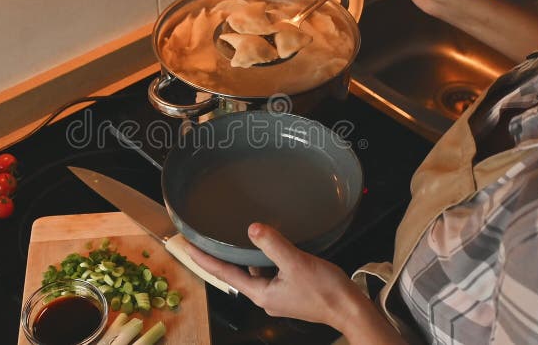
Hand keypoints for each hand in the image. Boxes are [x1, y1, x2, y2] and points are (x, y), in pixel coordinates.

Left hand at [186, 223, 401, 342]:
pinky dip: (266, 259)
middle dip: (224, 256)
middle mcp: (265, 297)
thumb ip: (273, 245)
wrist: (349, 309)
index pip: (225, 274)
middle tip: (208, 237)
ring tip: (240, 236)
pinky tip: (271, 245)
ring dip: (249, 256)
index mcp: (260, 293)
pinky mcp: (290, 291)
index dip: (205, 259)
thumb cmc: (325, 291)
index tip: (188, 246)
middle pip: (238, 273)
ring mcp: (277, 296)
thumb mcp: (296, 262)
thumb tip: (252, 229)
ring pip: (256, 272)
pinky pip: (270, 272)